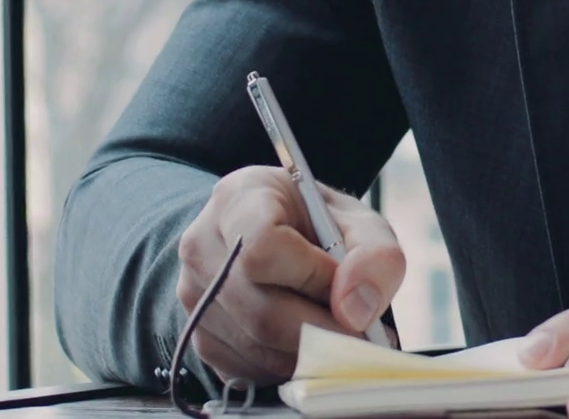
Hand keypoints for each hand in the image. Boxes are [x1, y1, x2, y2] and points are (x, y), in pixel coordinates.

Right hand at [176, 165, 404, 382]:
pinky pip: (245, 369)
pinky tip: (306, 343)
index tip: (347, 288)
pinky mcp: (197, 335)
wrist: (275, 237)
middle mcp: (202, 245)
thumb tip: (356, 312)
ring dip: (309, 354)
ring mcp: (192, 294)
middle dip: (323, 331)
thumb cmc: (318, 226)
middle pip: (261, 311)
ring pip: (255, 347)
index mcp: (238, 198)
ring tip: (340, 337)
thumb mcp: (360, 224)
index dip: (313, 277)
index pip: (262, 247)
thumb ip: (376, 256)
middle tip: (365, 338)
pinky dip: (286, 366)